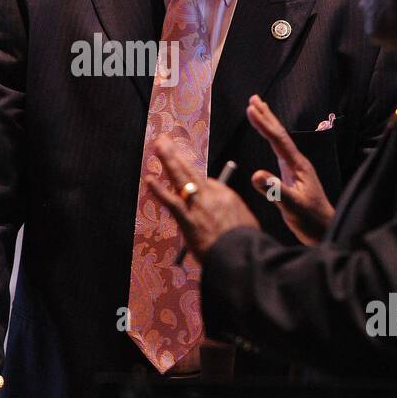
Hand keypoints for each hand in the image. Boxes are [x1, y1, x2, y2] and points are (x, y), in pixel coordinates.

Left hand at [147, 135, 258, 259]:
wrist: (243, 256)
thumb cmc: (246, 245)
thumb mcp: (246, 223)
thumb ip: (233, 214)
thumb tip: (223, 214)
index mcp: (227, 196)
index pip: (207, 182)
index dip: (196, 182)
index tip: (189, 181)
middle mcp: (212, 195)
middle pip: (191, 170)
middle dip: (176, 154)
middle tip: (164, 140)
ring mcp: (198, 205)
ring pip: (180, 177)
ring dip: (168, 160)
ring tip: (158, 146)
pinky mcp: (188, 219)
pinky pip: (171, 201)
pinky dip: (159, 190)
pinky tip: (150, 180)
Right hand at [246, 95, 333, 245]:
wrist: (326, 230)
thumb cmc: (311, 221)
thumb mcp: (292, 206)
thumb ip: (275, 190)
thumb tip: (256, 174)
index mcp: (298, 166)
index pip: (278, 140)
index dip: (264, 124)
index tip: (251, 108)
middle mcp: (297, 163)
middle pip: (280, 134)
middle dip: (266, 116)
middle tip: (254, 98)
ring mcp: (295, 168)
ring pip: (280, 140)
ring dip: (269, 124)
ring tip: (258, 109)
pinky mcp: (293, 175)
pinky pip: (279, 150)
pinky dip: (271, 139)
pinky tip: (269, 138)